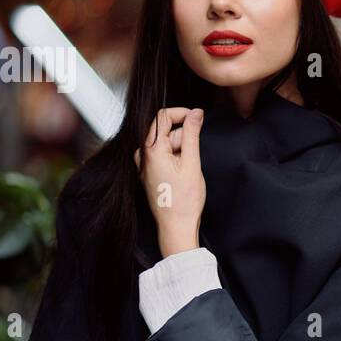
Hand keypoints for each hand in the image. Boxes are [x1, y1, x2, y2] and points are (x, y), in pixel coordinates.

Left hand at [134, 107, 205, 256]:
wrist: (176, 226)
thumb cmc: (183, 201)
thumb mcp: (192, 163)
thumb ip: (192, 134)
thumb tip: (196, 113)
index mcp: (151, 150)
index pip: (162, 116)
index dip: (182, 113)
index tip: (198, 117)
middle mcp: (143, 155)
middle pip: (165, 130)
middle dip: (184, 136)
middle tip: (195, 155)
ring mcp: (144, 164)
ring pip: (165, 143)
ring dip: (181, 149)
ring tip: (189, 170)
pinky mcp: (148, 172)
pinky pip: (162, 155)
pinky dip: (175, 157)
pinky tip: (182, 173)